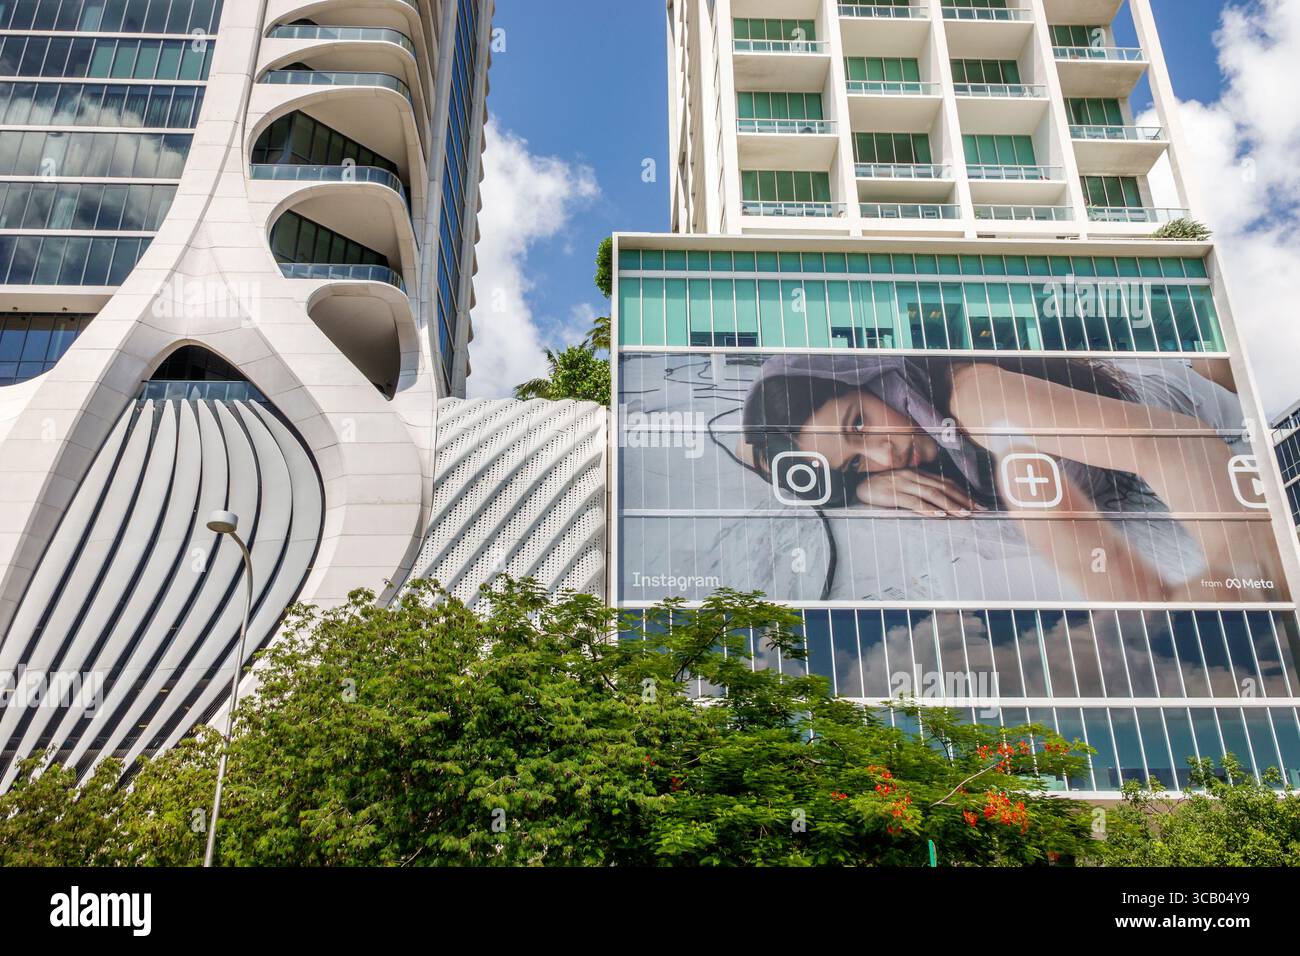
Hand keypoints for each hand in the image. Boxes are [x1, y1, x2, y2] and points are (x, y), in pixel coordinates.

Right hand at [854, 469, 982, 517]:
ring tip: (964, 514)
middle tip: (979, 511)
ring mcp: (903, 483)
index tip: (978, 504)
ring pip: (932, 493)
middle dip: (963, 499)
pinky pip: (913, 501)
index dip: (963, 493)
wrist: (856, 486)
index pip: (945, 483)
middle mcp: (913, 476)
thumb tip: (940, 505)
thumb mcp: (902, 487)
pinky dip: (928, 508)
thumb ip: (919, 491)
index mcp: (917, 474)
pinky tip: (939, 515)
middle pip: (943, 487)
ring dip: (950, 504)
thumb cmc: (880, 489)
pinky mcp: (892, 493)